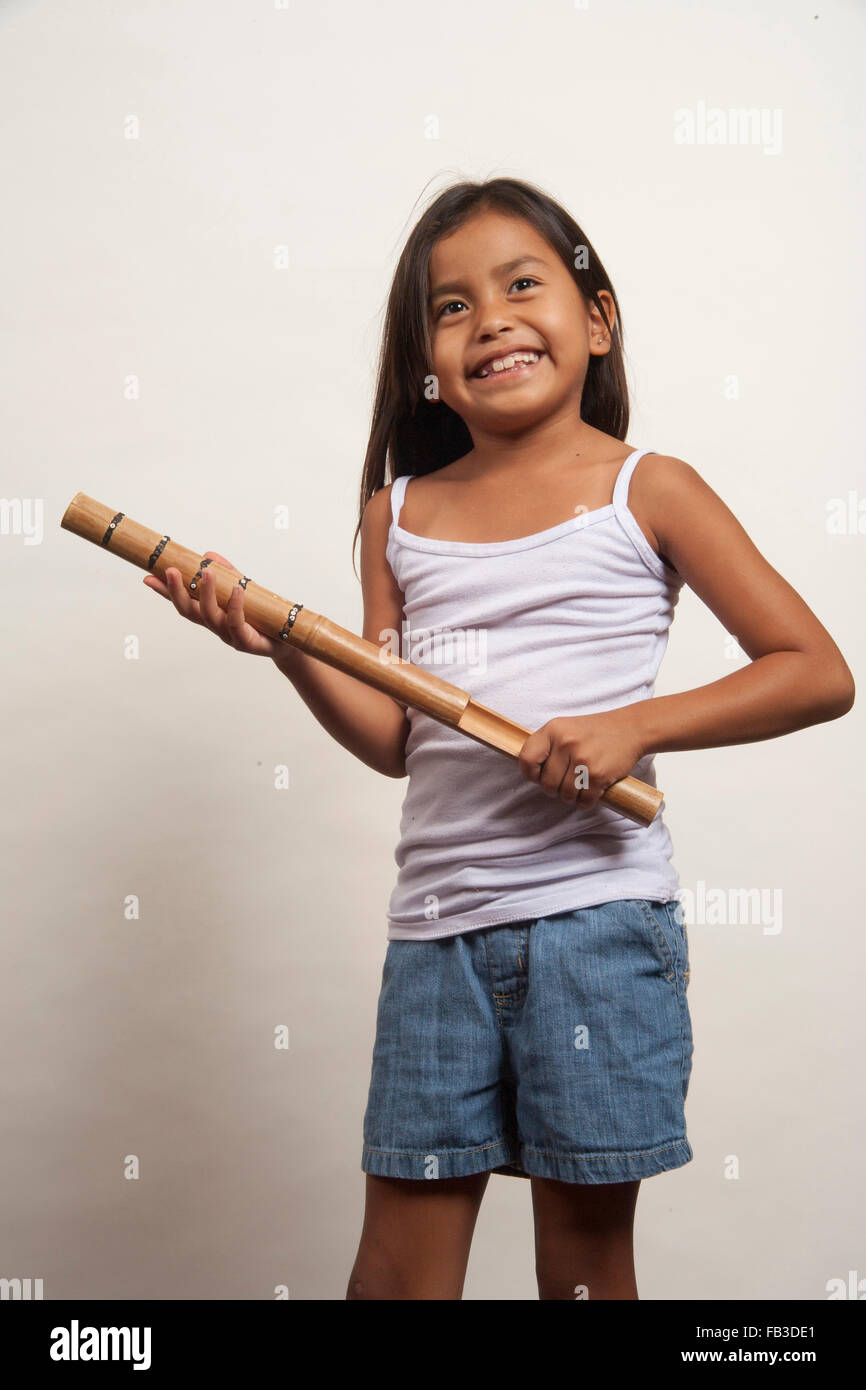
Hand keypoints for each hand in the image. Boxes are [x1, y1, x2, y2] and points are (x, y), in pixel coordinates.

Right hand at [142, 551, 283, 658]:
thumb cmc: (262, 617)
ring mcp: (229, 635)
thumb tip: (209, 554)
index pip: (182, 602)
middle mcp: (215, 626)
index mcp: (210, 614)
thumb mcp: (243, 590)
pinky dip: (235, 605)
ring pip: (210, 616)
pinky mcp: (247, 642)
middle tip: (171, 570)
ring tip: (205, 572)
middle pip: (189, 611)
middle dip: (177, 591)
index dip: (164, 592)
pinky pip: (237, 623)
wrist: (287, 643)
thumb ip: (227, 574)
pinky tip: (235, 589)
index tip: (147, 577)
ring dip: (205, 593)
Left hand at [518, 711, 644, 809]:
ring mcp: (582, 760)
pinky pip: (584, 801)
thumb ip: (547, 746)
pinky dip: (585, 803)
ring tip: (578, 787)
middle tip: (564, 783)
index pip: (527, 759)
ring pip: (565, 795)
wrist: (631, 728)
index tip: (539, 776)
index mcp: (553, 730)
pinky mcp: (599, 775)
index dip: (531, 774)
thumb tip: (532, 772)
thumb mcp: (565, 727)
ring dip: (571, 797)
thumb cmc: (595, 731)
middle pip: (547, 783)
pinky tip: (589, 794)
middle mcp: (566, 743)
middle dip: (554, 789)